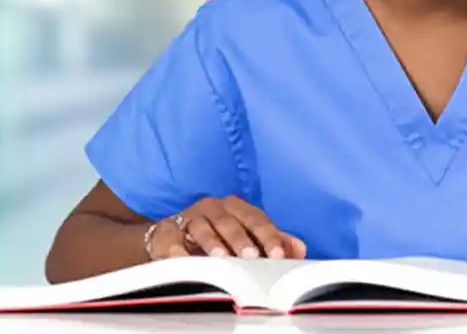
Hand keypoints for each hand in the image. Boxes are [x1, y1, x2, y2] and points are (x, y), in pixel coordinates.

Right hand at [148, 195, 307, 260]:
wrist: (173, 238)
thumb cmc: (217, 236)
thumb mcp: (247, 238)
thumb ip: (273, 242)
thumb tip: (300, 249)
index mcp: (236, 207)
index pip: (256, 219)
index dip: (269, 236)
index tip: (279, 255)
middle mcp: (213, 208)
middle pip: (229, 221)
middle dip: (241, 239)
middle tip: (252, 256)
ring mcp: (189, 218)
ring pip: (202, 227)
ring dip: (212, 242)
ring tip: (221, 257)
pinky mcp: (166, 231)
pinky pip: (170, 239)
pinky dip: (176, 250)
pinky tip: (182, 260)